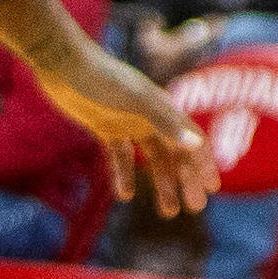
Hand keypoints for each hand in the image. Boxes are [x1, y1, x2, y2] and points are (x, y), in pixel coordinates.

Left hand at [42, 37, 218, 216]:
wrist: (66, 68)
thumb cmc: (104, 81)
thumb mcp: (136, 102)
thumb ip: (166, 122)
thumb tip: (196, 144)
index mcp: (162, 108)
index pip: (190, 139)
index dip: (203, 162)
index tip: (212, 188)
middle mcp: (149, 116)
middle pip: (174, 152)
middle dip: (186, 179)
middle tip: (193, 208)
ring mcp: (127, 122)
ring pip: (151, 157)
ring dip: (161, 182)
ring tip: (168, 210)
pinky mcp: (105, 127)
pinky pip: (121, 156)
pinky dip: (125, 174)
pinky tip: (125, 195)